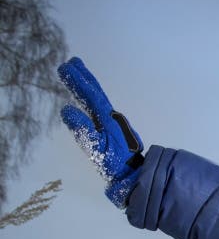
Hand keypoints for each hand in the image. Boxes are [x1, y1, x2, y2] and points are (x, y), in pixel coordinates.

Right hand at [58, 57, 143, 207]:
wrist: (133, 175)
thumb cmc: (115, 163)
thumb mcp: (96, 147)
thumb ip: (82, 129)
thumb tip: (67, 109)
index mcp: (108, 119)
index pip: (91, 94)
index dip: (78, 80)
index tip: (66, 66)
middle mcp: (112, 118)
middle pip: (95, 93)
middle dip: (83, 78)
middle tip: (72, 62)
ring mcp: (113, 124)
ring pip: (97, 100)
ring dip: (86, 87)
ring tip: (76, 76)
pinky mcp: (112, 131)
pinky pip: (97, 109)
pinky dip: (90, 100)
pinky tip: (85, 101)